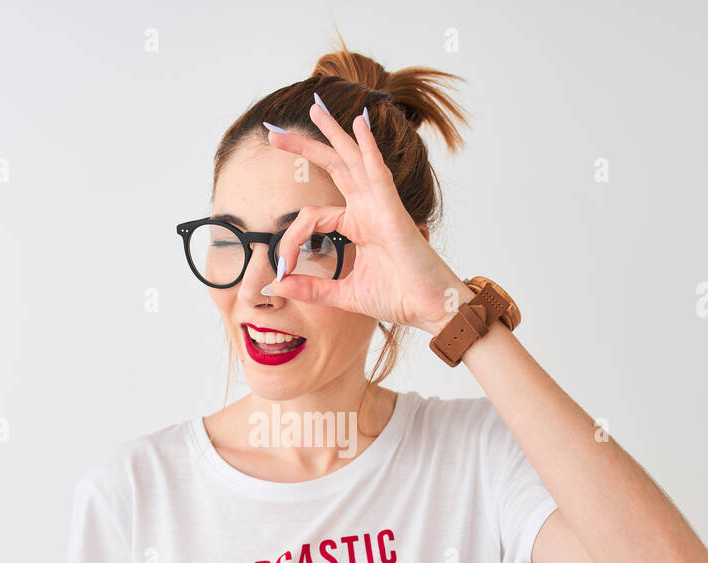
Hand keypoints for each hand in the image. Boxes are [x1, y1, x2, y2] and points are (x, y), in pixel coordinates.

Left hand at [261, 98, 468, 335]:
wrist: (432, 308)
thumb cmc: (400, 297)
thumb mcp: (344, 294)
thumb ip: (312, 288)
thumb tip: (277, 285)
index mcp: (357, 225)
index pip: (311, 216)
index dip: (291, 239)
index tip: (281, 268)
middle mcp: (369, 209)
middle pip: (333, 168)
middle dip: (305, 147)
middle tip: (275, 134)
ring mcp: (382, 207)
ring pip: (353, 160)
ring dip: (334, 134)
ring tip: (316, 109)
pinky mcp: (393, 212)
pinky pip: (378, 174)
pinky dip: (369, 148)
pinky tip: (360, 123)